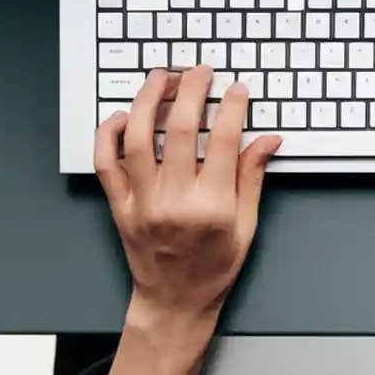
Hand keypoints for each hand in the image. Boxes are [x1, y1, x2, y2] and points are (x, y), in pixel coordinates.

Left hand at [94, 66, 280, 322]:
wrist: (174, 303)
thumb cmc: (214, 268)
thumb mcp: (246, 226)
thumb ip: (252, 178)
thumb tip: (268, 140)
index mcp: (212, 206)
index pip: (223, 141)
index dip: (232, 108)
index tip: (236, 89)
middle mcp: (175, 201)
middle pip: (177, 130)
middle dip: (190, 91)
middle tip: (198, 71)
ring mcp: (143, 203)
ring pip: (137, 138)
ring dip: (146, 101)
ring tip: (159, 79)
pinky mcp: (120, 207)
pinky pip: (106, 164)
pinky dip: (108, 135)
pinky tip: (120, 117)